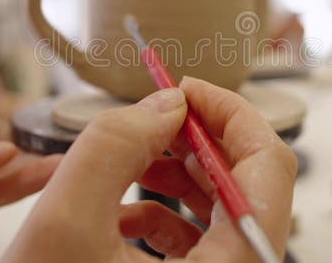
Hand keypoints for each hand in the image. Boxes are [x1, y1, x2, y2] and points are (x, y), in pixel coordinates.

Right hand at [2, 77, 296, 261]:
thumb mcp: (62, 225)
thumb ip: (113, 147)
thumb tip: (164, 105)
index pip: (269, 168)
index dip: (230, 114)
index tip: (184, 89)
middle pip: (249, 187)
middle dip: (201, 140)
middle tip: (156, 115)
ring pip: (224, 212)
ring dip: (183, 172)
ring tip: (137, 155)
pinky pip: (201, 242)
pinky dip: (166, 211)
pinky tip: (126, 205)